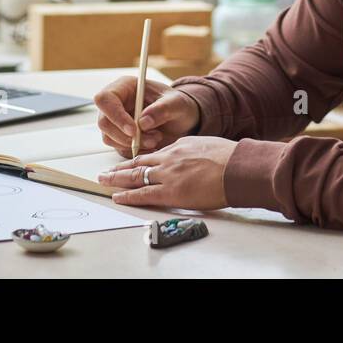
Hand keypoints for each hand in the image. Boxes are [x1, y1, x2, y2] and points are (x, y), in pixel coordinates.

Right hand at [93, 76, 199, 155]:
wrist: (181, 120)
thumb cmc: (177, 105)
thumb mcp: (177, 103)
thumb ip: (162, 109)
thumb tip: (144, 121)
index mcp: (125, 86)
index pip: (105, 99)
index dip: (116, 115)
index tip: (134, 130)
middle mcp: (116, 103)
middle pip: (104, 122)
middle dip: (126, 136)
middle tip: (151, 139)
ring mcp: (115, 121)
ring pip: (109, 138)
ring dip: (132, 145)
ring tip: (156, 139)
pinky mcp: (119, 136)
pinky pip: (118, 148)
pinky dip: (134, 151)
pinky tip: (151, 146)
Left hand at [99, 136, 236, 209]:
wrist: (238, 168)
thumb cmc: (231, 159)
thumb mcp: (208, 146)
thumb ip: (194, 151)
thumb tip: (190, 158)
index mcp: (180, 146)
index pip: (154, 153)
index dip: (139, 159)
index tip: (130, 163)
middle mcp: (170, 157)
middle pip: (139, 161)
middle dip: (120, 167)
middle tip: (106, 171)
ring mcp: (169, 174)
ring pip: (136, 175)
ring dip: (117, 178)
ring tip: (104, 181)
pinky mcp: (171, 191)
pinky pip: (143, 193)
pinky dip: (128, 195)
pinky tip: (117, 197)